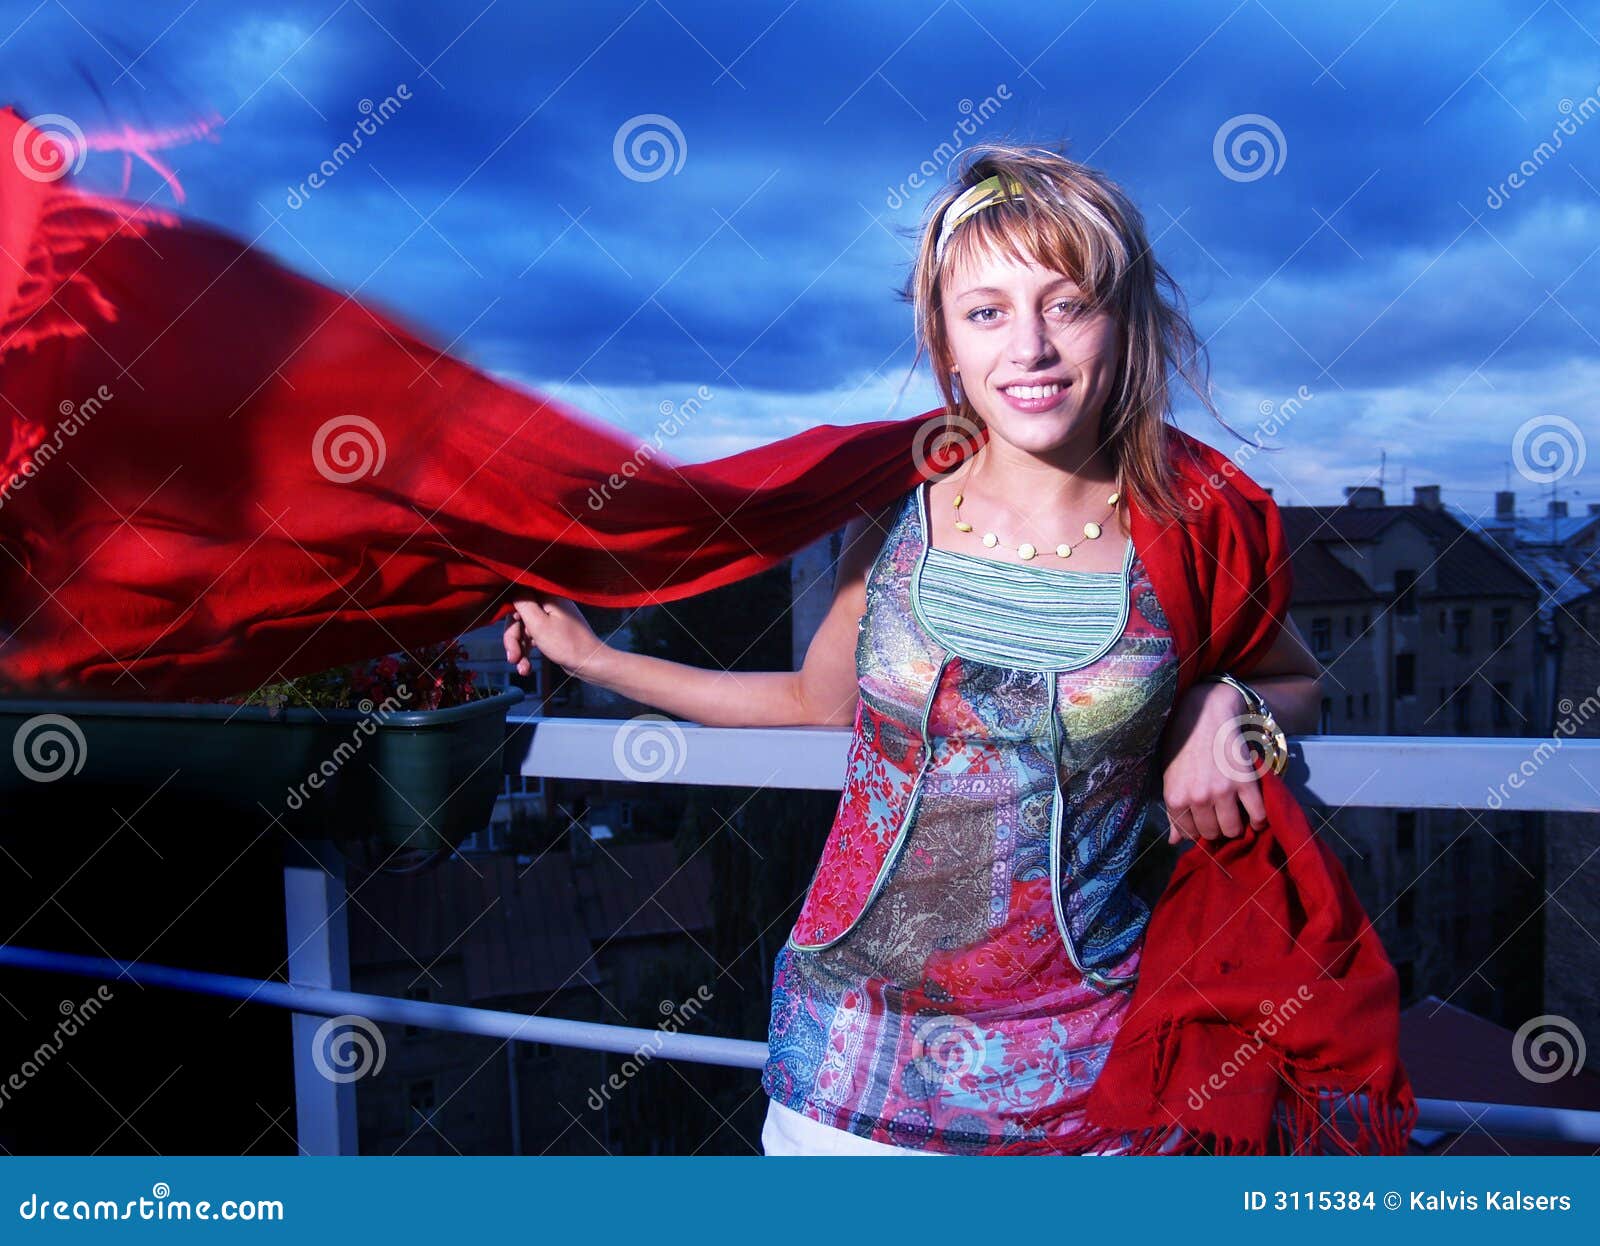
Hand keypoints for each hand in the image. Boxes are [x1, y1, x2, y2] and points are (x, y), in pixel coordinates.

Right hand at [502, 591, 610, 681]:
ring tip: (522, 668)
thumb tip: (512, 587)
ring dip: (519, 649)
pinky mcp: (552, 632)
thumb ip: (523, 603)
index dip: (510, 613)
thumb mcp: (539, 623)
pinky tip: (526, 667)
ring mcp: (551, 619)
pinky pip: (532, 638)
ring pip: (523, 630)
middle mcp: (550, 604)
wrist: (590, 664)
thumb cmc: (568, 644)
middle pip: (519, 617)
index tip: (512, 628)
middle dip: (513, 639)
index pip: (518, 596)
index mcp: (548, 596)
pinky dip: (528, 653)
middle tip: (512, 657)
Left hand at [1160, 680, 1268, 844]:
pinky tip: (1255, 815)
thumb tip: (1175, 842)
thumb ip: (1173, 811)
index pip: (1188, 834)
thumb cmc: (1183, 744)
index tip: (1204, 821)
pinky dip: (1259, 820)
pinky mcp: (1245, 782)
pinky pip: (1257, 815)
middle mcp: (1197, 798)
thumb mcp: (1170, 777)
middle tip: (1221, 816)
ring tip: (1237, 814)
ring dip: (1237, 826)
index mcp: (1175, 798)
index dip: (1198, 829)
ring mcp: (1222, 792)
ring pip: (1233, 829)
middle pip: (1212, 834)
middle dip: (1217, 829)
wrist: (1206, 714)